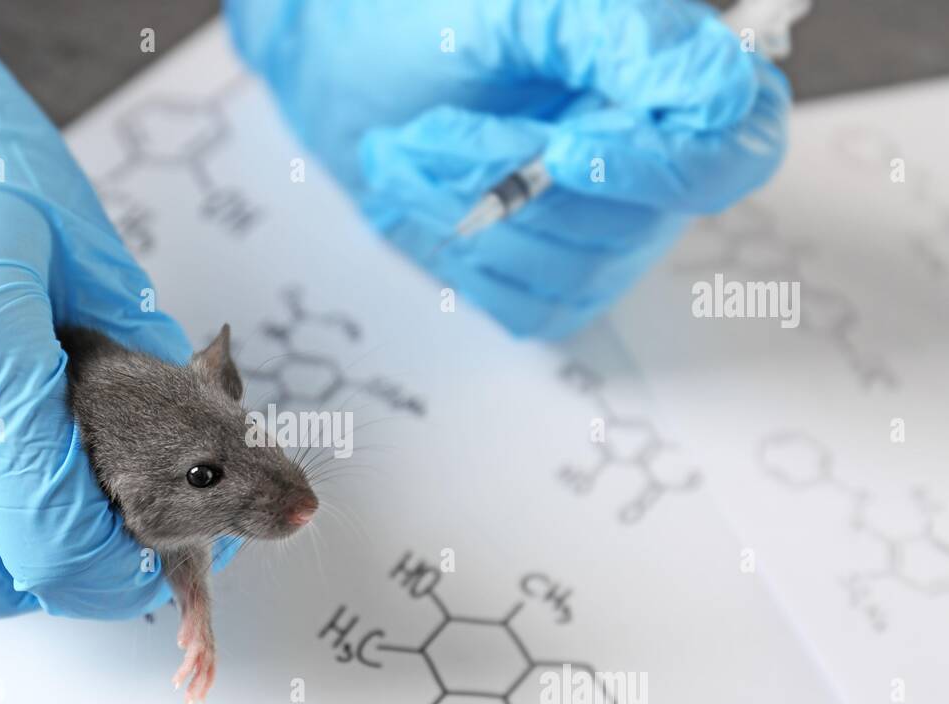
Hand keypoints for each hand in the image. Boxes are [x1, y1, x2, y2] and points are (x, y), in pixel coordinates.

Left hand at [227, 0, 790, 336]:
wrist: (344, 76)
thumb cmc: (426, 23)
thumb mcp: (519, 6)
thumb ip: (623, 36)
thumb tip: (722, 91)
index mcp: (674, 81)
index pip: (733, 153)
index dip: (661, 168)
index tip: (565, 150)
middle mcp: (657, 163)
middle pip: (630, 220)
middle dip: (511, 178)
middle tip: (431, 130)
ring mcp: (608, 232)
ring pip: (570, 264)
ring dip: (468, 210)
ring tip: (412, 150)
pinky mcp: (553, 282)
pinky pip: (528, 301)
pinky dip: (463, 255)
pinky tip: (430, 197)